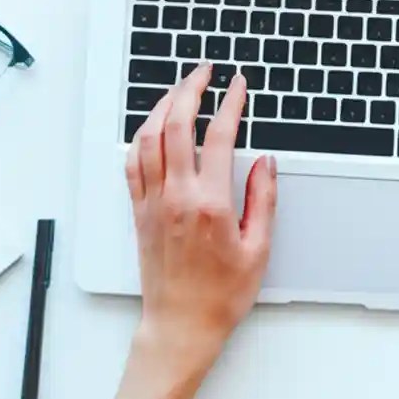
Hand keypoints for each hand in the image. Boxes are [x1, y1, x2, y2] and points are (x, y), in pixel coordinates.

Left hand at [99, 62, 277, 398]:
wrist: (180, 326)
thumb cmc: (220, 295)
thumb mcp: (259, 249)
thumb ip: (263, 199)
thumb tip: (265, 162)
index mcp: (209, 204)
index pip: (218, 137)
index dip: (230, 103)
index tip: (238, 84)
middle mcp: (176, 197)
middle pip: (176, 125)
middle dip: (189, 88)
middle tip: (204, 71)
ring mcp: (152, 203)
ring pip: (148, 138)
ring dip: (162, 106)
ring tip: (179, 90)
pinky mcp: (138, 213)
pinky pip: (132, 163)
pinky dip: (141, 137)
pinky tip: (151, 128)